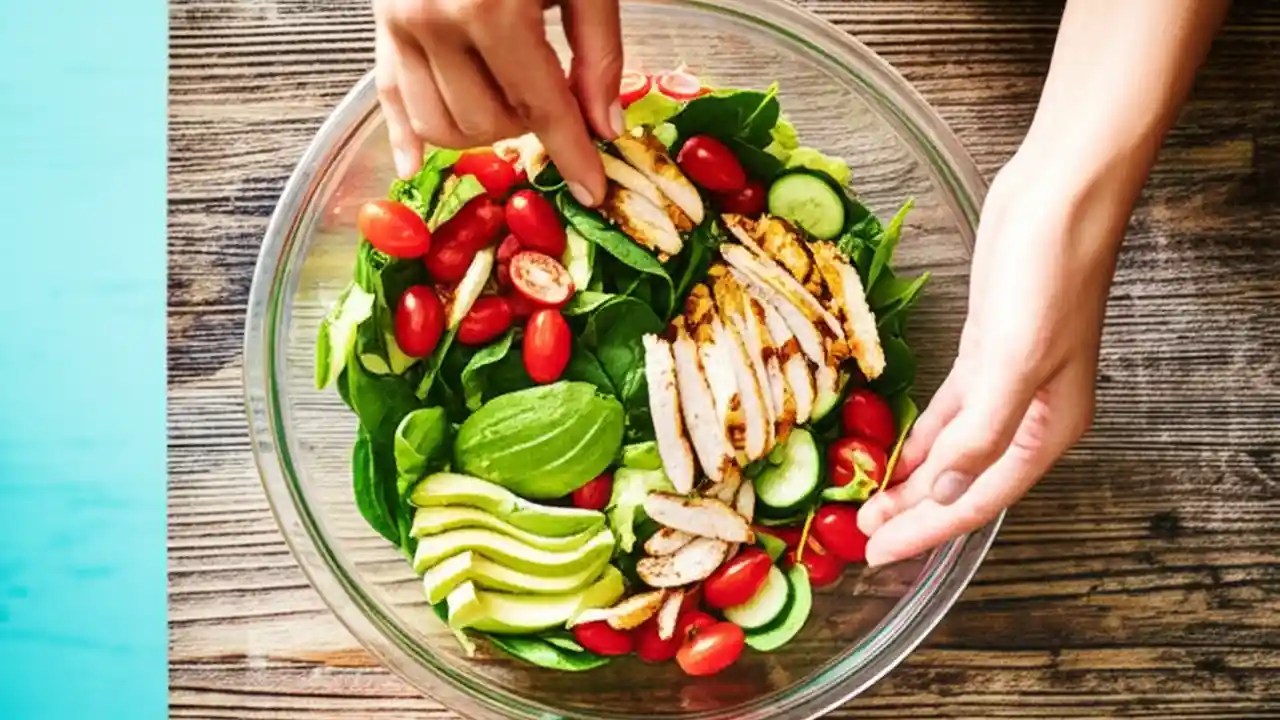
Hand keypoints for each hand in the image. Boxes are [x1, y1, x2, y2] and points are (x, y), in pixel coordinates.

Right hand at [372, 0, 621, 204]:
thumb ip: (598, 51)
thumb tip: (604, 125)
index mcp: (491, 9)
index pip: (542, 108)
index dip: (573, 155)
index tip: (592, 191)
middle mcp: (434, 21)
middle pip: (488, 122)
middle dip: (530, 128)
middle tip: (557, 105)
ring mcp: (398, 23)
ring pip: (438, 125)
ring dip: (482, 131)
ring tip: (511, 105)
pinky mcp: (380, 22)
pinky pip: (387, 97)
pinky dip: (404, 136)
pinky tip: (414, 166)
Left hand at [857, 149, 1132, 566]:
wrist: (1060, 196)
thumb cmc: (1047, 274)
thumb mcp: (1014, 361)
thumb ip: (981, 433)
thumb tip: (946, 492)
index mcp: (1049, 428)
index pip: (978, 500)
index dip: (927, 530)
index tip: (881, 553)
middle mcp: (1031, 414)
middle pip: (963, 482)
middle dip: (914, 511)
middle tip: (862, 535)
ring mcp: (1008, 382)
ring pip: (953, 449)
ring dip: (914, 478)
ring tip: (871, 504)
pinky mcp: (987, 350)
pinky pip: (950, 410)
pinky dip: (924, 435)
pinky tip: (900, 453)